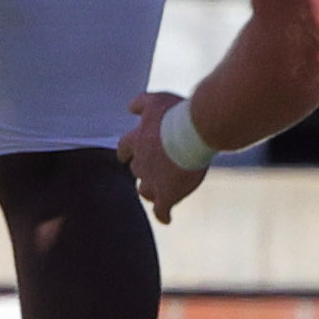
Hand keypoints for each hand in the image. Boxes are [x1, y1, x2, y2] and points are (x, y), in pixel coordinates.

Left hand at [118, 90, 205, 223]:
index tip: (128, 155)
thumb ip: (140, 102)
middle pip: (137, 170)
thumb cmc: (177, 114)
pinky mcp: (168, 194)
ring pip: (146, 191)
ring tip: (160, 192)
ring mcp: (153, 180)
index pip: (124, 149)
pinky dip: (163, 215)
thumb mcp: (156, 100)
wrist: (195, 132)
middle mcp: (140, 162)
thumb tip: (129, 108)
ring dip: (151, 191)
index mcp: (136, 140)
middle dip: (144, 170)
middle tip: (157, 169)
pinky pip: (161, 210)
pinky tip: (167, 219)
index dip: (127, 152)